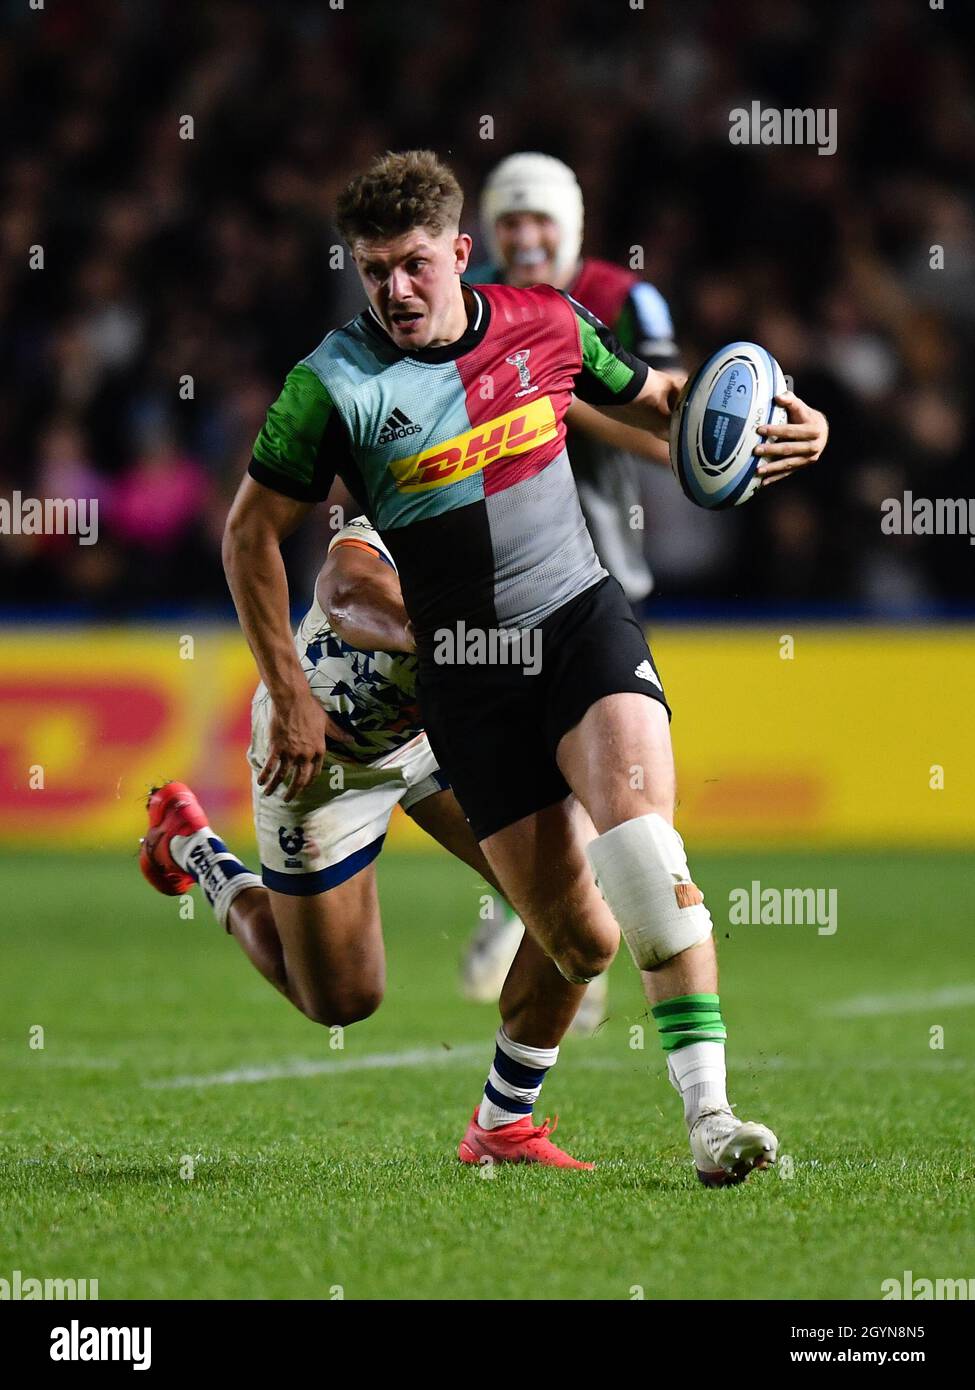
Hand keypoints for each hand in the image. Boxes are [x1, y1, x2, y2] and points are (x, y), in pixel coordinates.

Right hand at [258, 688, 350, 802]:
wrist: (293, 700)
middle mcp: (305, 755)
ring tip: (269, 794)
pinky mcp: (277, 748)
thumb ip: (338, 733)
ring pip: (282, 776)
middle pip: (299, 779)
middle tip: (288, 799)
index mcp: (319, 750)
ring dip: (275, 787)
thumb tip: (353, 739)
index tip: (303, 787)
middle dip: (293, 791)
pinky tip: (261, 781)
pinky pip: (270, 766)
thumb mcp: (327, 722)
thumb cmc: (311, 708)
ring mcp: (290, 753)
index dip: (308, 782)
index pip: (315, 772)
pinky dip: (265, 775)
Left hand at [755, 392, 828, 485]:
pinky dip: (775, 478)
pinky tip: (763, 482)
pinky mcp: (803, 466)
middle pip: (789, 449)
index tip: (759, 429)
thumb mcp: (800, 406)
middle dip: (771, 450)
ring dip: (772, 468)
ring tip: (757, 470)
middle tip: (755, 450)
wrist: (821, 431)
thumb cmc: (805, 416)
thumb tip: (777, 396)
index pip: (791, 430)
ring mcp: (809, 459)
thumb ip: (790, 400)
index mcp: (813, 430)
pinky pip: (788, 473)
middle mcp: (814, 446)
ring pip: (788, 464)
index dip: (775, 430)